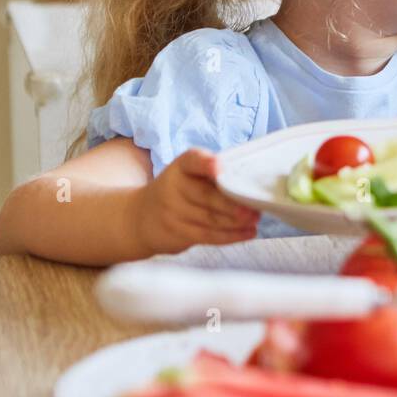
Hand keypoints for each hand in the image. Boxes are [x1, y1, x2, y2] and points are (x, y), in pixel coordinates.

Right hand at [133, 149, 259, 254]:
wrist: (141, 218)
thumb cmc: (179, 191)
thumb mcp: (188, 175)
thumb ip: (212, 176)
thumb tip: (252, 183)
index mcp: (181, 167)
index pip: (192, 161)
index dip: (205, 163)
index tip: (218, 166)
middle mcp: (174, 188)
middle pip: (205, 196)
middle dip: (232, 204)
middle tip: (255, 207)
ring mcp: (173, 213)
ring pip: (210, 219)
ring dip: (236, 221)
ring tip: (255, 219)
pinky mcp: (177, 233)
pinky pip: (208, 236)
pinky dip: (231, 236)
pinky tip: (248, 233)